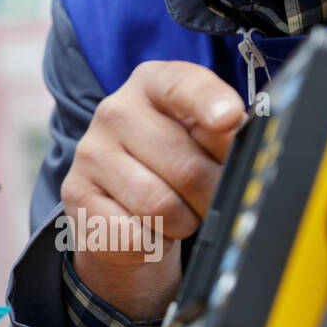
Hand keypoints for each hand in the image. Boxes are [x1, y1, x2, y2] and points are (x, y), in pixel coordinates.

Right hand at [61, 61, 243, 320]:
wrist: (124, 212)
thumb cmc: (175, 169)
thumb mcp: (204, 143)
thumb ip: (225, 136)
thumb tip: (250, 145)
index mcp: (153, 84)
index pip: (182, 85)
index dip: (209, 101)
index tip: (230, 117)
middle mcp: (115, 111)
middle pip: (185, 165)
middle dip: (210, 195)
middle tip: (209, 199)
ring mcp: (90, 153)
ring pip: (158, 205)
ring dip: (181, 222)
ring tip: (175, 213)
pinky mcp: (75, 194)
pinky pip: (132, 234)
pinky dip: (150, 243)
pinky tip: (145, 228)